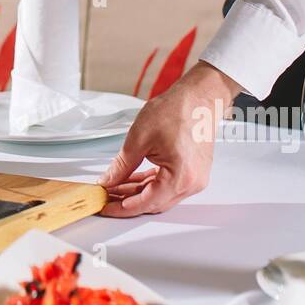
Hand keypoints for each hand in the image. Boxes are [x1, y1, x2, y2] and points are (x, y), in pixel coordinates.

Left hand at [97, 60, 242, 217]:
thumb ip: (121, 166)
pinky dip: (150, 184)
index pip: (145, 203)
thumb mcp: (138, 138)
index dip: (121, 207)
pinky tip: (133, 179)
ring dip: (138, 192)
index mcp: (180, 177)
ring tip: (116, 186)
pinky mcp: (194, 172)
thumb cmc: (177, 110)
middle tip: (107, 197)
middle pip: (153, 203)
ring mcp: (195, 179)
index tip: (106, 207)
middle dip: (128, 200)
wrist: (199, 98)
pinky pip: (168, 186)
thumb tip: (108, 181)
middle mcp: (192, 183)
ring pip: (160, 195)